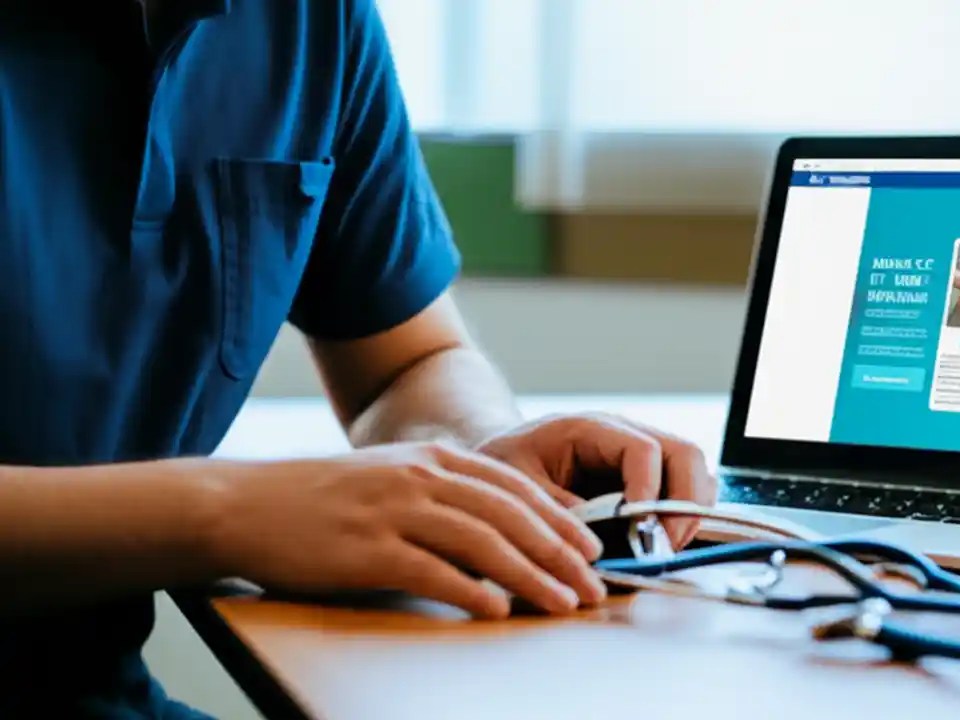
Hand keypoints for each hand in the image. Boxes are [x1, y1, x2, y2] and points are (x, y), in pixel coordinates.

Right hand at [205, 443, 607, 618]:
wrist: (242, 505)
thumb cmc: (318, 501)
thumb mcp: (389, 480)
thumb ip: (440, 496)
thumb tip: (495, 533)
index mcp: (431, 459)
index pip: (515, 488)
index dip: (559, 518)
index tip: (591, 545)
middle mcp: (420, 478)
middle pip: (510, 515)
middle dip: (560, 552)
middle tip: (592, 583)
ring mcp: (394, 511)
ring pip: (484, 543)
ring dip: (531, 576)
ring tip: (562, 602)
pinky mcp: (367, 549)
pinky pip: (433, 571)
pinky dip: (472, 591)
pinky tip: (498, 609)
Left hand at [476, 414, 717, 547]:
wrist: (504, 457)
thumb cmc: (506, 465)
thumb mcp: (516, 487)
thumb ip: (555, 510)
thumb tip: (593, 544)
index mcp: (593, 428)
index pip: (643, 449)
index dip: (650, 490)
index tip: (641, 529)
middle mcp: (627, 436)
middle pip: (684, 454)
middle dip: (685, 503)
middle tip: (667, 546)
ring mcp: (642, 457)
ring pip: (694, 472)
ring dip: (690, 512)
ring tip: (665, 549)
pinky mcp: (648, 479)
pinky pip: (684, 491)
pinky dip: (684, 518)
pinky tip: (661, 544)